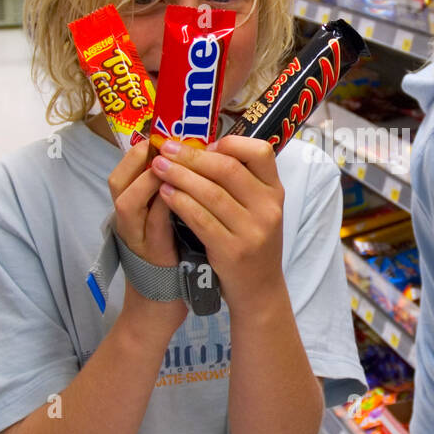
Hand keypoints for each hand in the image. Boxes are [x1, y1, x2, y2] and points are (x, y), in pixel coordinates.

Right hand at [109, 139, 186, 333]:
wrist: (159, 311)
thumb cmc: (168, 262)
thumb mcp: (164, 225)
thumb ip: (170, 197)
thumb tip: (191, 164)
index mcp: (130, 212)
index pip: (124, 172)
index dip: (138, 151)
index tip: (160, 134)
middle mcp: (127, 224)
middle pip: (118, 181)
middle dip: (138, 159)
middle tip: (163, 143)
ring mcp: (136, 241)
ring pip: (128, 202)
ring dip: (149, 180)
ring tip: (172, 165)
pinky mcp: (152, 258)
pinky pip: (153, 228)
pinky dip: (165, 208)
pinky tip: (182, 195)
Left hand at [149, 135, 285, 310]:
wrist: (260, 291)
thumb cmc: (252, 243)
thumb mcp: (259, 210)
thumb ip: (241, 183)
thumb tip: (202, 150)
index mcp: (275, 192)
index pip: (260, 152)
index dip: (230, 142)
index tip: (204, 144)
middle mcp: (268, 208)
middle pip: (228, 169)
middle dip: (192, 156)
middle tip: (166, 148)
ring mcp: (252, 231)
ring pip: (211, 193)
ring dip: (180, 176)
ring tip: (158, 168)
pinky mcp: (232, 251)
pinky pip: (201, 219)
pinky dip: (180, 203)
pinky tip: (165, 194)